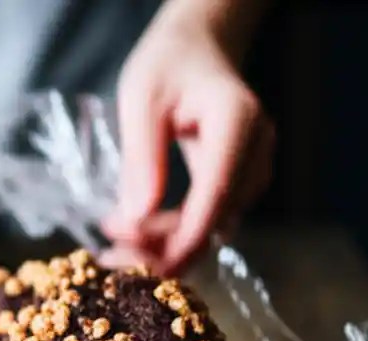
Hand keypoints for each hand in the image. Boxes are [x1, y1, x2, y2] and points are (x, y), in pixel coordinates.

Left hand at [102, 3, 273, 273]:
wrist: (195, 52)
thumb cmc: (166, 68)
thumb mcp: (140, 101)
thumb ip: (142, 159)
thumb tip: (136, 219)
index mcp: (237, 120)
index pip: (218, 190)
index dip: (184, 234)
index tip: (143, 261)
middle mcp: (256, 149)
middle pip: (217, 217)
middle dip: (166, 247)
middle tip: (111, 255)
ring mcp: (253, 168)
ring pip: (214, 227)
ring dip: (167, 246)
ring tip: (114, 248)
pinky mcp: (238, 182)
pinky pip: (209, 219)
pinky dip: (174, 235)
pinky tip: (135, 236)